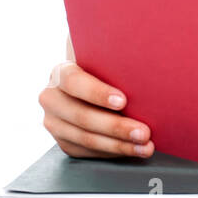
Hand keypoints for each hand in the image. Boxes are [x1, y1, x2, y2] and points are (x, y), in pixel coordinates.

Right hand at [38, 61, 153, 157]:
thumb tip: (145, 45)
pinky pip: (87, 151)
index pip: (74, 82)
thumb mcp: (106, 55)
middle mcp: (51, 97)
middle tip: (144, 132)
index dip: (97, 93)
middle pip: (82, 116)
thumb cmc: (108, 65)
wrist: (96, 80)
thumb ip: (115, 54)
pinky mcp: (63, 140)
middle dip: (116, 127)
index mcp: (61, 72)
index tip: (123, 101)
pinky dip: (112, 152)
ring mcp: (54, 121)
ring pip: (85, 138)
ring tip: (145, 147)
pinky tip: (133, 151)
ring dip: (118, 145)